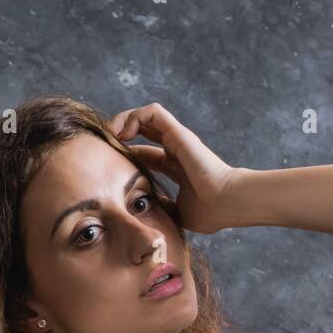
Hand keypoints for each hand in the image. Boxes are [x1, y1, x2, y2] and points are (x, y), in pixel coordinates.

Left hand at [108, 102, 243, 234]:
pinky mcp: (178, 133)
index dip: (127, 156)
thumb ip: (164, 210)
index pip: (146, 154)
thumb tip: (147, 219)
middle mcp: (176, 149)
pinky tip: (123, 133)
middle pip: (144, 130)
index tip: (110, 166)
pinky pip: (152, 112)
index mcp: (176, 167)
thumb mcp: (178, 214)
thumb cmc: (210, 212)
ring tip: (111, 134)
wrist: (226, 204)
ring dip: (124, 120)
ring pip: (146, 116)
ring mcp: (178, 139)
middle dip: (121, 133)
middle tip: (105, 145)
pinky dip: (134, 116)